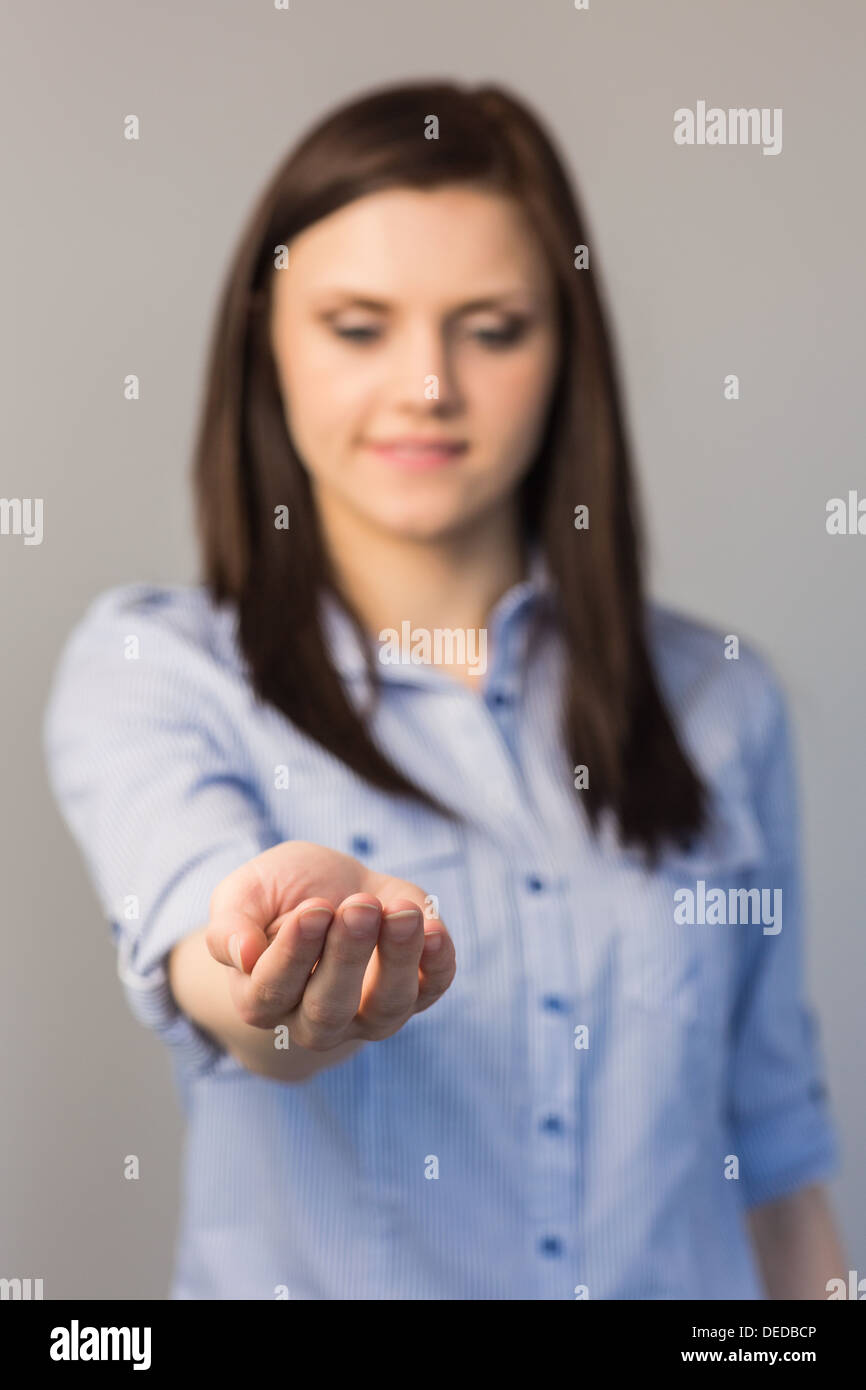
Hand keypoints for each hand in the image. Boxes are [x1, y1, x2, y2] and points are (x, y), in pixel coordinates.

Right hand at [206, 839, 455, 1049]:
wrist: (329, 885)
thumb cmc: (279, 893)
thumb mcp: (244, 893)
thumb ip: (229, 924)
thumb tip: (241, 954)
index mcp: (262, 998)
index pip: (273, 989)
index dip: (294, 951)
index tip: (312, 909)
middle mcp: (314, 1020)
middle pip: (330, 1009)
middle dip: (348, 956)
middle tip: (359, 906)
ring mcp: (368, 1013)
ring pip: (387, 1008)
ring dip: (398, 959)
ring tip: (402, 913)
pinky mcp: (415, 991)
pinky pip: (431, 989)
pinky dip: (438, 963)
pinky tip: (434, 929)